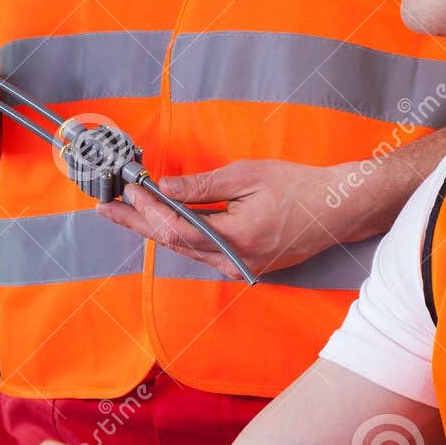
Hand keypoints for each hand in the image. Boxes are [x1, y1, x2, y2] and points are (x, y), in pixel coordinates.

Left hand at [95, 157, 364, 279]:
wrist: (338, 209)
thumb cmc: (298, 186)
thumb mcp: (248, 176)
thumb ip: (203, 186)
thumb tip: (164, 188)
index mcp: (236, 239)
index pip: (177, 228)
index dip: (147, 210)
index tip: (128, 189)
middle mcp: (234, 262)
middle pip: (174, 244)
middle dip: (138, 224)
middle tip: (106, 209)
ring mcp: (239, 268)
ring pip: (186, 250)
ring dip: (155, 230)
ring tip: (126, 213)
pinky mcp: (245, 266)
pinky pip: (203, 253)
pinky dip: (180, 236)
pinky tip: (163, 222)